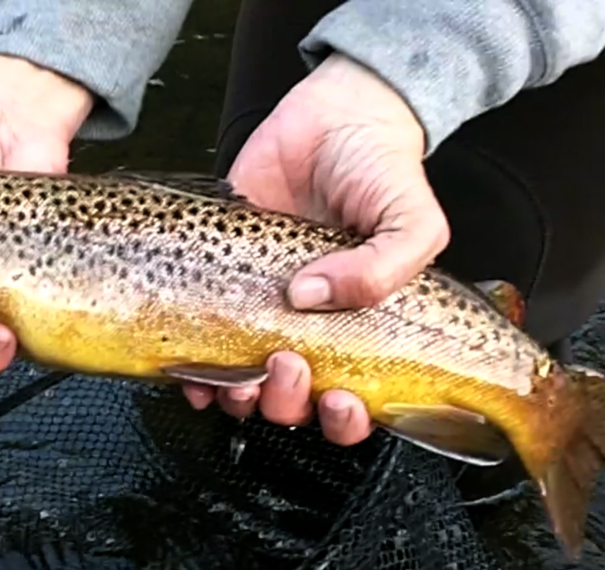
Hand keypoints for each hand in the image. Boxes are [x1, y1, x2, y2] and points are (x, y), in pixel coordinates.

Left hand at [183, 53, 449, 445]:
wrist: (334, 113)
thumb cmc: (382, 168)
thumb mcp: (411, 220)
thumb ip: (384, 270)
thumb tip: (312, 298)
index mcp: (361, 331)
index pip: (353, 405)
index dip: (344, 421)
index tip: (338, 397)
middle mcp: (310, 331)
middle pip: (293, 403)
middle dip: (286, 401)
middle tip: (286, 361)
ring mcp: (261, 312)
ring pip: (245, 387)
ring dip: (240, 397)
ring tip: (239, 375)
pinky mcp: (219, 285)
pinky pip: (200, 348)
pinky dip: (194, 372)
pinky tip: (193, 372)